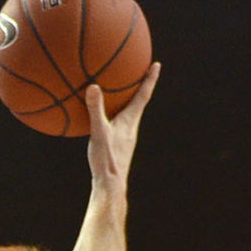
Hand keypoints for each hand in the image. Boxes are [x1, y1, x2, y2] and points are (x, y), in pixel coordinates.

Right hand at [85, 63, 160, 186]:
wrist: (110, 186)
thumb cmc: (107, 160)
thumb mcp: (99, 133)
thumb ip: (96, 110)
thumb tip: (93, 87)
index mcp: (130, 121)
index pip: (143, 94)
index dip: (150, 78)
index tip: (156, 64)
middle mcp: (131, 128)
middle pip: (138, 102)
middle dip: (139, 86)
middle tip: (140, 71)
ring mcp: (125, 138)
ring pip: (127, 114)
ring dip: (126, 102)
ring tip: (119, 92)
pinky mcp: (117, 147)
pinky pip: (116, 125)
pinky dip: (111, 117)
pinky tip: (99, 120)